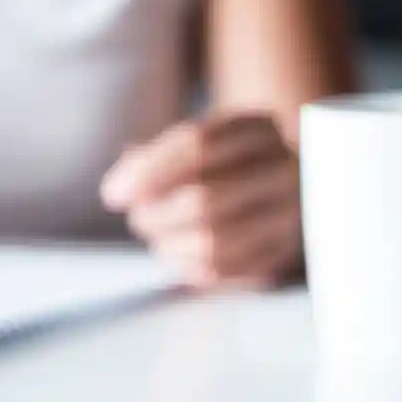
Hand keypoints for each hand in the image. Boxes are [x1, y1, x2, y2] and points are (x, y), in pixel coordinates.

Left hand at [100, 113, 301, 288]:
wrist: (281, 188)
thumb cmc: (223, 165)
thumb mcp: (196, 144)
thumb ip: (153, 158)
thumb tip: (119, 188)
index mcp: (258, 130)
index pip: (198, 144)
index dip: (150, 170)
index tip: (114, 194)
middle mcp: (282, 170)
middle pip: (204, 199)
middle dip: (156, 215)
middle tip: (138, 219)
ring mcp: (288, 215)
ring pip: (214, 241)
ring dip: (169, 245)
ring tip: (157, 238)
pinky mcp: (282, 254)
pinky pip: (225, 271)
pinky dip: (188, 266)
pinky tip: (179, 255)